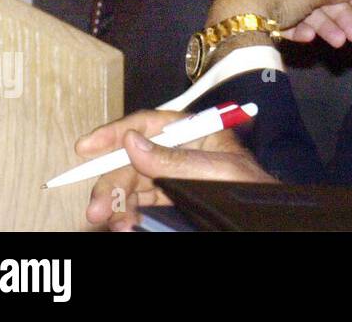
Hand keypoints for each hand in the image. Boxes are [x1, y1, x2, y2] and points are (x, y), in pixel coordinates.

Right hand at [78, 109, 274, 230]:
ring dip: (118, 205)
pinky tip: (125, 227)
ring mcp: (176, 179)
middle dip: (112, 183)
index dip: (116, 132)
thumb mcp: (215, 170)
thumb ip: (173, 158)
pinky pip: (142, 207)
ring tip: (114, 224)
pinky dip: (130, 217)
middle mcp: (182, 153)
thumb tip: (131, 141)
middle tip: (97, 210)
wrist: (266, 220)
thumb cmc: (252, 189)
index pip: (150, 124)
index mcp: (196, 133)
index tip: (85, 147)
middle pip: (134, 161)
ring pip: (133, 187)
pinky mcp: (173, 203)